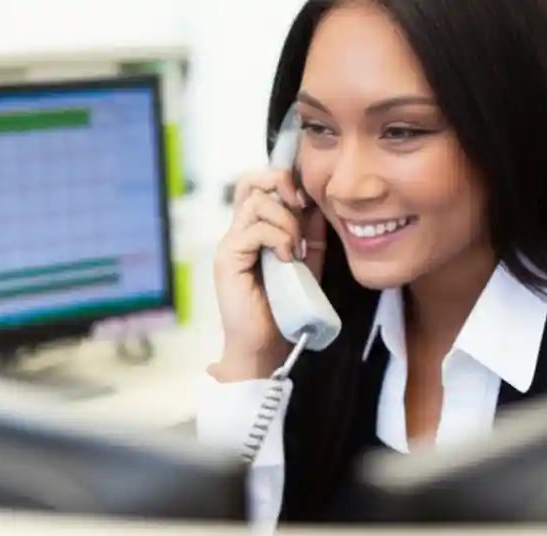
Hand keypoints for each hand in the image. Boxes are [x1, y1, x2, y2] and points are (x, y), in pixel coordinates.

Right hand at [209, 168, 328, 381]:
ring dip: (285, 220)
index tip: (308, 202)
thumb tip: (318, 205)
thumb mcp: (307, 263)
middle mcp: (238, 232)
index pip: (258, 185)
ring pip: (255, 202)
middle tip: (302, 208)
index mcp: (254, 231)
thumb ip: (310, 234)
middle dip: (282, 185)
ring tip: (295, 247)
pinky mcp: (228, 258)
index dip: (284, 181)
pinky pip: (254, 229)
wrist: (267, 344)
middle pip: (250, 182)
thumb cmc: (286, 307)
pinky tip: (287, 258)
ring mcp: (230, 244)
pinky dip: (278, 238)